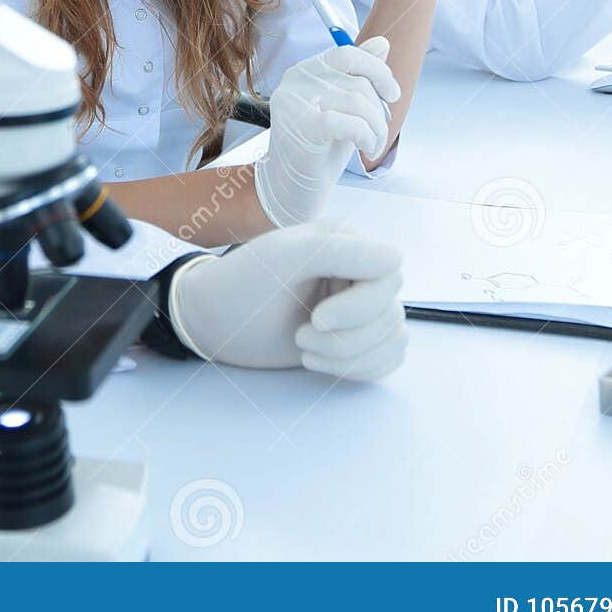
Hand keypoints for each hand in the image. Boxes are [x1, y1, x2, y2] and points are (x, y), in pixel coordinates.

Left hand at [167, 219, 406, 379]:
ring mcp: (361, 306)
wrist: (215, 322)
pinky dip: (359, 369)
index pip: (388, 276)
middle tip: (300, 337)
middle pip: (391, 313)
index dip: (360, 306)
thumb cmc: (242, 283)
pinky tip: (319, 363)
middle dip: (346, 339)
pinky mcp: (357, 336)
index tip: (317, 320)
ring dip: (348, 357)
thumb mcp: (283, 258)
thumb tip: (396, 258)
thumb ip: (338, 251)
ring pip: (392, 339)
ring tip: (304, 349)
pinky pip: (388, 357)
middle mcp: (360, 271)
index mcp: (347, 241)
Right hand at [254, 38, 399, 226]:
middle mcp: (295, 81)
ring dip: (376, 128)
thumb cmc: (317, 148)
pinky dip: (366, 136)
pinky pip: (350, 122)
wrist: (289, 188)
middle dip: (379, 112)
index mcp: (304, 71)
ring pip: (358, 103)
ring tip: (371, 145)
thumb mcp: (343, 108)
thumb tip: (383, 43)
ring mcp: (295, 102)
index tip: (392, 94)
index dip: (377, 70)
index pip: (348, 53)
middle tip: (378, 136)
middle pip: (358, 83)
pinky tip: (364, 148)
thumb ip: (359, 76)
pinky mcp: (301, 127)